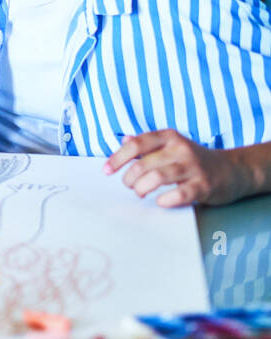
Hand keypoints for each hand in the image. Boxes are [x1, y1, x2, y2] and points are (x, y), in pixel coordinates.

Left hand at [105, 130, 242, 206]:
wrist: (232, 170)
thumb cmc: (193, 160)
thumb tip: (123, 140)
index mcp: (169, 137)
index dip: (117, 158)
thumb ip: (148, 145)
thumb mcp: (171, 146)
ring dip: (142, 188)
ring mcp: (193, 167)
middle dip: (129, 178)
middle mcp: (181, 149)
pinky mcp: (204, 185)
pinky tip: (160, 201)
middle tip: (129, 186)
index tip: (106, 171)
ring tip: (140, 192)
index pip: (136, 144)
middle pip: (143, 164)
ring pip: (157, 177)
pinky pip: (179, 194)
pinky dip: (165, 200)